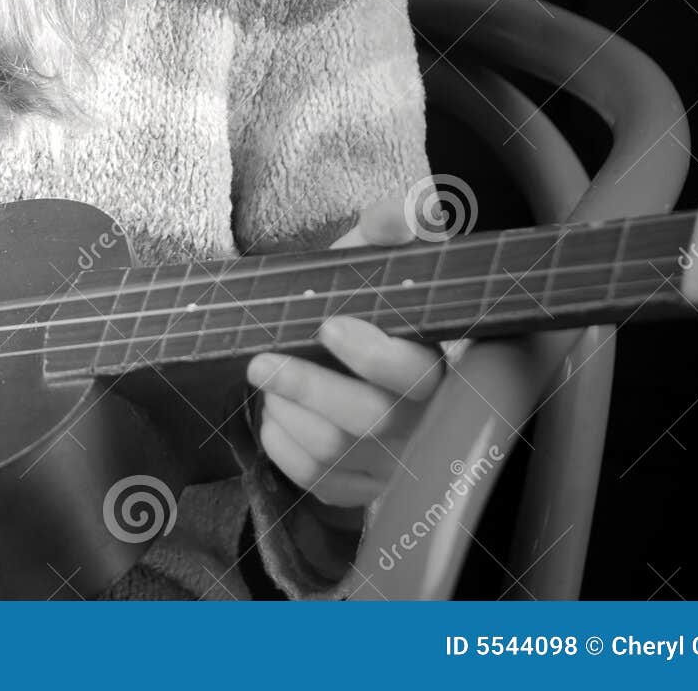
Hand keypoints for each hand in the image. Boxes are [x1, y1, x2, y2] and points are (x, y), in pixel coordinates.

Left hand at [245, 191, 444, 510]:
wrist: (344, 342)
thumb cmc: (364, 299)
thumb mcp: (373, 258)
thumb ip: (391, 227)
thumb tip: (410, 210)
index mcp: (437, 362)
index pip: (419, 372)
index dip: (375, 355)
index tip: (328, 325)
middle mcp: (422, 420)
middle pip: (370, 420)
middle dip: (310, 389)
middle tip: (260, 361)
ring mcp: (392, 460)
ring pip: (335, 451)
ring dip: (288, 410)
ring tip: (264, 373)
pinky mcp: (359, 486)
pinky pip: (313, 478)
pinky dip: (282, 443)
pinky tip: (275, 412)